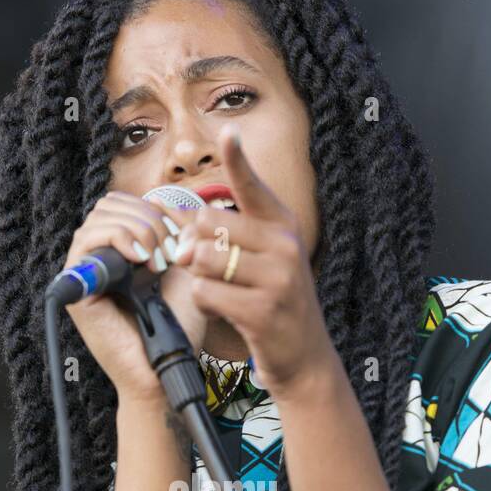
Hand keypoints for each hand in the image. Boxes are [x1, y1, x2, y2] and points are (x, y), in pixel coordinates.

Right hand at [60, 192, 202, 402]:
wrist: (166, 368)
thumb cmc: (177, 329)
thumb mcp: (184, 271)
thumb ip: (177, 235)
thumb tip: (165, 201)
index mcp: (123, 252)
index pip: (126, 204)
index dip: (154, 210)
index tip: (180, 239)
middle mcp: (101, 258)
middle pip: (111, 204)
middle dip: (147, 217)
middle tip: (169, 250)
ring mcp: (86, 271)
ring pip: (100, 216)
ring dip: (137, 228)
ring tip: (156, 260)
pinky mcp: (77, 286)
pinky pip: (87, 239)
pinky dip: (117, 237)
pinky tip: (140, 260)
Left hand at [171, 125, 335, 399]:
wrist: (305, 358)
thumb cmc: (275, 303)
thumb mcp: (267, 261)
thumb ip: (232, 237)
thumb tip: (185, 226)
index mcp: (283, 226)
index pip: (253, 186)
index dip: (238, 159)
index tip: (229, 132)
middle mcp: (284, 245)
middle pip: (209, 224)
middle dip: (194, 246)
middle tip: (204, 269)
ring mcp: (276, 278)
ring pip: (204, 259)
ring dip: (198, 278)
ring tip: (219, 292)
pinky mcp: (262, 309)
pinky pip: (206, 293)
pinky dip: (204, 304)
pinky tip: (223, 312)